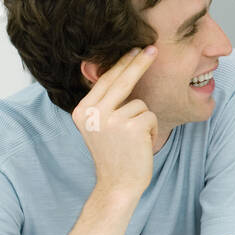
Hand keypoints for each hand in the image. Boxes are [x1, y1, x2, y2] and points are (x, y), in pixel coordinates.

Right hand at [72, 46, 159, 197]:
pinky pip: (149, 116)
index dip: (122, 64)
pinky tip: (141, 145)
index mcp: (82, 111)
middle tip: (152, 48)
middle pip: (121, 80)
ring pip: (140, 103)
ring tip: (134, 140)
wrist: (117, 185)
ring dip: (144, 120)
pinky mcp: (130, 127)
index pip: (105, 80)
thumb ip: (105, 104)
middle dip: (139, 62)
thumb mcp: (100, 127)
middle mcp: (92, 113)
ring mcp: (110, 120)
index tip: (135, 49)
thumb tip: (121, 72)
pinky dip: (150, 129)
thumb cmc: (114, 156)